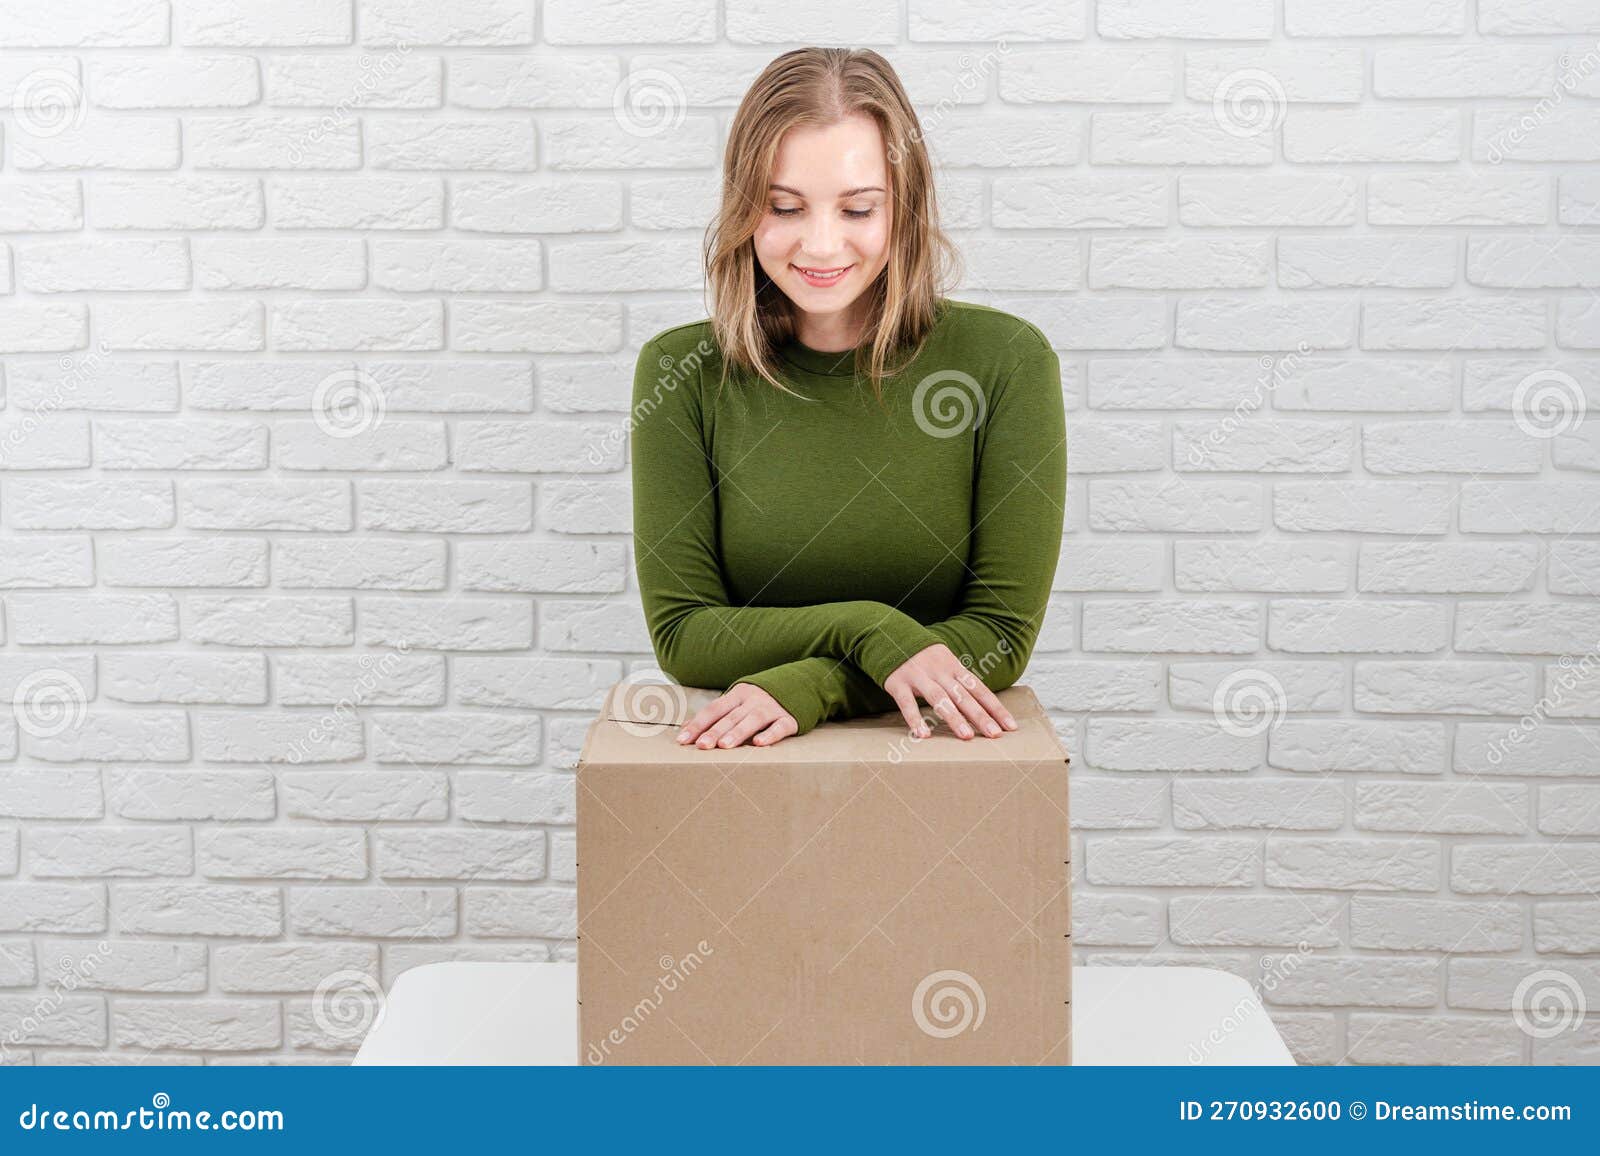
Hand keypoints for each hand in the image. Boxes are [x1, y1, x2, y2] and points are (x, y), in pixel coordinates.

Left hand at [675, 683, 798, 749]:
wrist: (800, 685)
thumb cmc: (760, 699)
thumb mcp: (738, 701)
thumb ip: (715, 715)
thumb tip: (684, 729)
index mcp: (737, 694)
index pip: (713, 709)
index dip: (698, 724)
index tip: (683, 739)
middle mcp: (753, 699)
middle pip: (730, 716)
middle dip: (715, 731)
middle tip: (702, 745)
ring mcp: (772, 708)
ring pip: (752, 720)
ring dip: (738, 732)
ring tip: (725, 746)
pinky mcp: (789, 718)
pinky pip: (779, 727)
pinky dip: (770, 735)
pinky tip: (759, 744)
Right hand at [884, 643, 1016, 739]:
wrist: (889, 636)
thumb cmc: (923, 657)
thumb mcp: (945, 663)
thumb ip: (960, 681)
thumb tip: (983, 705)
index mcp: (954, 666)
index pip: (979, 689)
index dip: (995, 707)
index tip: (1009, 726)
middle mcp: (939, 671)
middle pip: (963, 696)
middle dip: (980, 715)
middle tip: (994, 734)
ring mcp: (918, 676)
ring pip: (939, 698)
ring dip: (954, 718)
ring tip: (966, 736)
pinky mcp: (897, 683)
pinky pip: (906, 703)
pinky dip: (914, 718)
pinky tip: (923, 734)